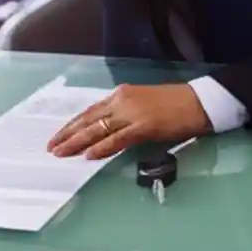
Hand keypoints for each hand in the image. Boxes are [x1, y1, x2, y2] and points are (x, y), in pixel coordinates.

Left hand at [47, 84, 213, 159]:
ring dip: (78, 142)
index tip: (58, 135)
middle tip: (51, 147)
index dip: (72, 124)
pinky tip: (89, 155)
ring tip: (62, 153)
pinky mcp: (145, 126)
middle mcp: (122, 101)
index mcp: (120, 95)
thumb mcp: (142, 104)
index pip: (89, 111)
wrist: (200, 101)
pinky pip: (118, 138)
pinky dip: (102, 147)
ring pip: (98, 129)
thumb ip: (123, 114)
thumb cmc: (174, 104)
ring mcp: (133, 113)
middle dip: (68, 134)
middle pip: (88, 119)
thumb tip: (105, 130)